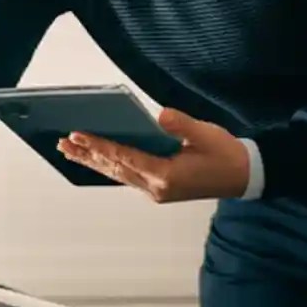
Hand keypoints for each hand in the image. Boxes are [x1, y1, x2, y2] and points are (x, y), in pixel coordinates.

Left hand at [56, 107, 249, 202]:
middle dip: (87, 155)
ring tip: (69, 150)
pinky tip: (95, 159)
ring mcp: (155, 191)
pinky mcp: (157, 189)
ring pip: (117, 174)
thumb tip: (160, 115)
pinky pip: (126, 176)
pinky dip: (108, 166)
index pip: (124, 157)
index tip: (77, 135)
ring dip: (93, 162)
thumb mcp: (206, 135)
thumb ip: (182, 125)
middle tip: (62, 143)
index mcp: (166, 175)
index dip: (99, 145)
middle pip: (114, 168)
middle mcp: (156, 187)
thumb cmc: (226, 154)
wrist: (244, 177)